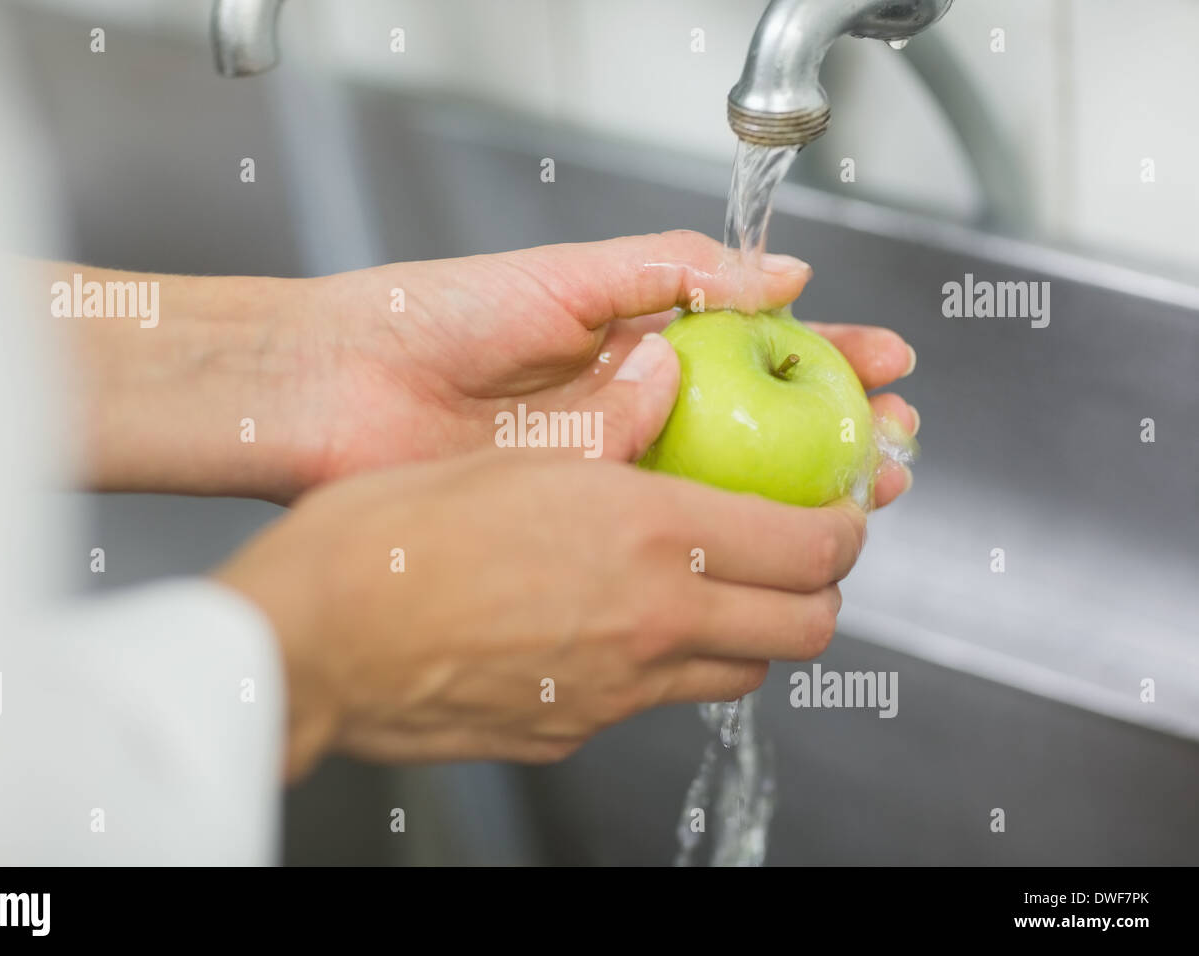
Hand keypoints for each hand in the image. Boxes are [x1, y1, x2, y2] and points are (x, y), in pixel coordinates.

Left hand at [54, 231, 917, 502]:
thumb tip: (784, 274)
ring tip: (861, 498)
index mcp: (638, 341)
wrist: (341, 390)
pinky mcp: (576, 524)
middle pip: (761, 427)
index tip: (888, 367)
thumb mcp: (571, 277)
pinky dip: (718, 545)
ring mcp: (610, 469)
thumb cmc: (438, 316)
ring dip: (797, 497)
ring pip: (724, 489)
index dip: (828, 357)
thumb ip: (676, 271)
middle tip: (892, 449)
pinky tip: (766, 549)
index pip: (761, 348)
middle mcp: (633, 407)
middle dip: (835, 435)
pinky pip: (658, 533)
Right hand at [215, 448, 867, 778]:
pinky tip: (614, 629)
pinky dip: (664, 667)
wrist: (313, 642)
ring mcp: (616, 691)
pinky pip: (652, 702)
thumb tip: (660, 378)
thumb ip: (609, 426)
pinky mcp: (572, 731)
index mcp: (650, 538)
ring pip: (736, 674)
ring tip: (712, 593)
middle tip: (798, 557)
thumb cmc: (394, 536)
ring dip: (747, 633)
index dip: (845, 529)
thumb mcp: (512, 454)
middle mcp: (653, 624)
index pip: (807, 547)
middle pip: (801, 628)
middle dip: (820, 592)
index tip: (842, 511)